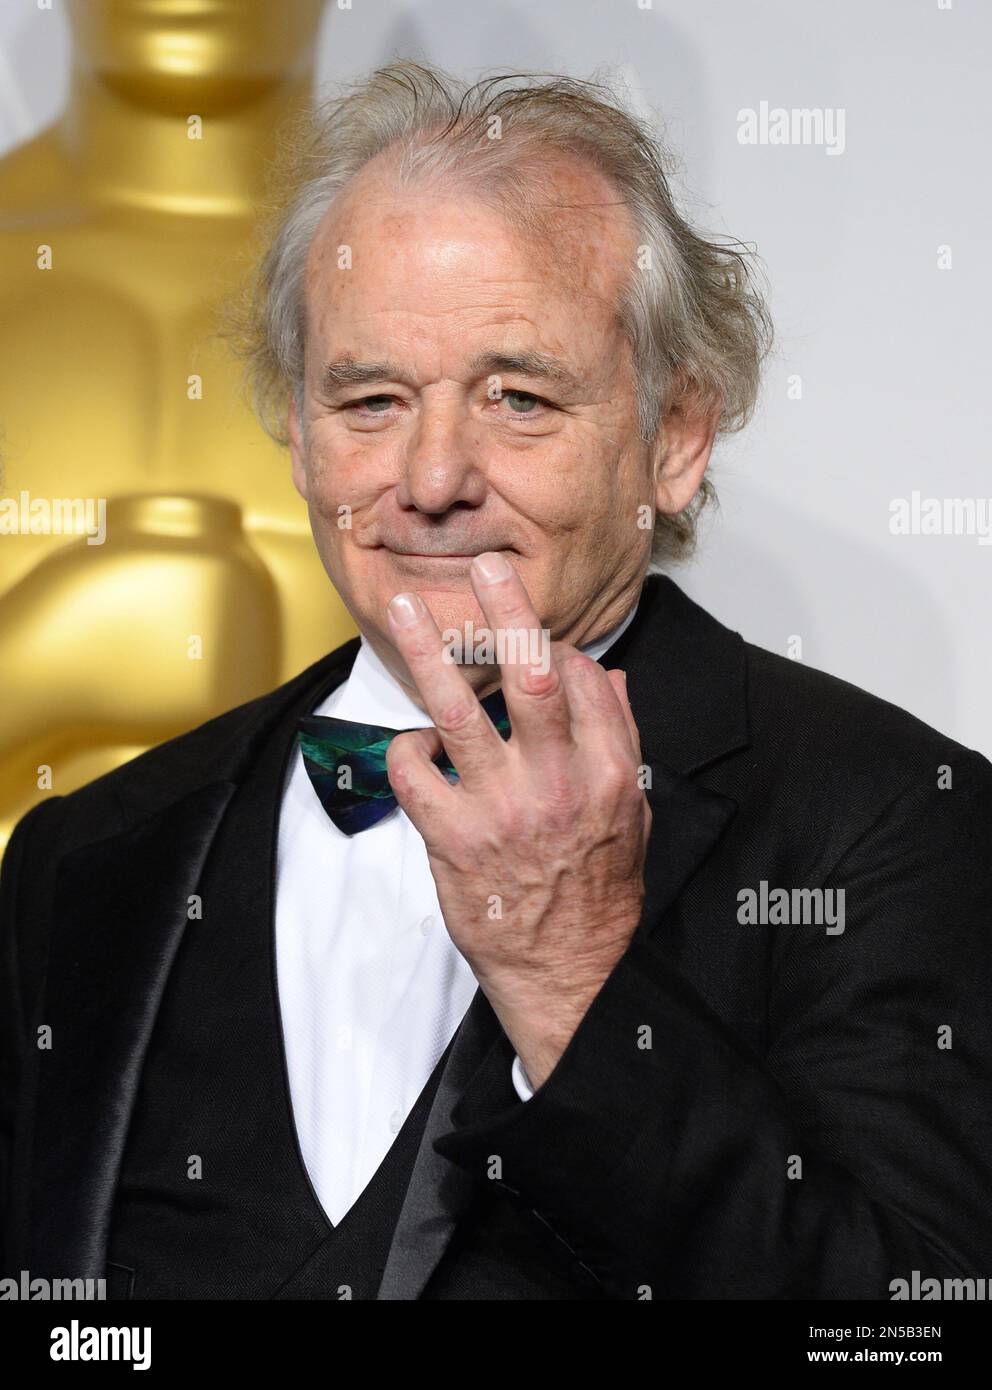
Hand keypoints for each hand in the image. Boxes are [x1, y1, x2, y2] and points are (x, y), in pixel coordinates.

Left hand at [384, 552, 650, 1089]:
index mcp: (608, 771)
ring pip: (458, 711)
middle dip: (505, 612)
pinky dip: (407, 749)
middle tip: (483, 568)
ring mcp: (501, 809)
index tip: (537, 643)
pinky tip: (417, 750)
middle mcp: (557, 782)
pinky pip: (415, 772)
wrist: (568, 968)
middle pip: (529, 676)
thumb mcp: (633, 809)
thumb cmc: (599, 888)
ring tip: (408, 609)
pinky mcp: (452, 838)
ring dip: (429, 652)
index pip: (580, 680)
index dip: (554, 650)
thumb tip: (607, 673)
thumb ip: (620, 736)